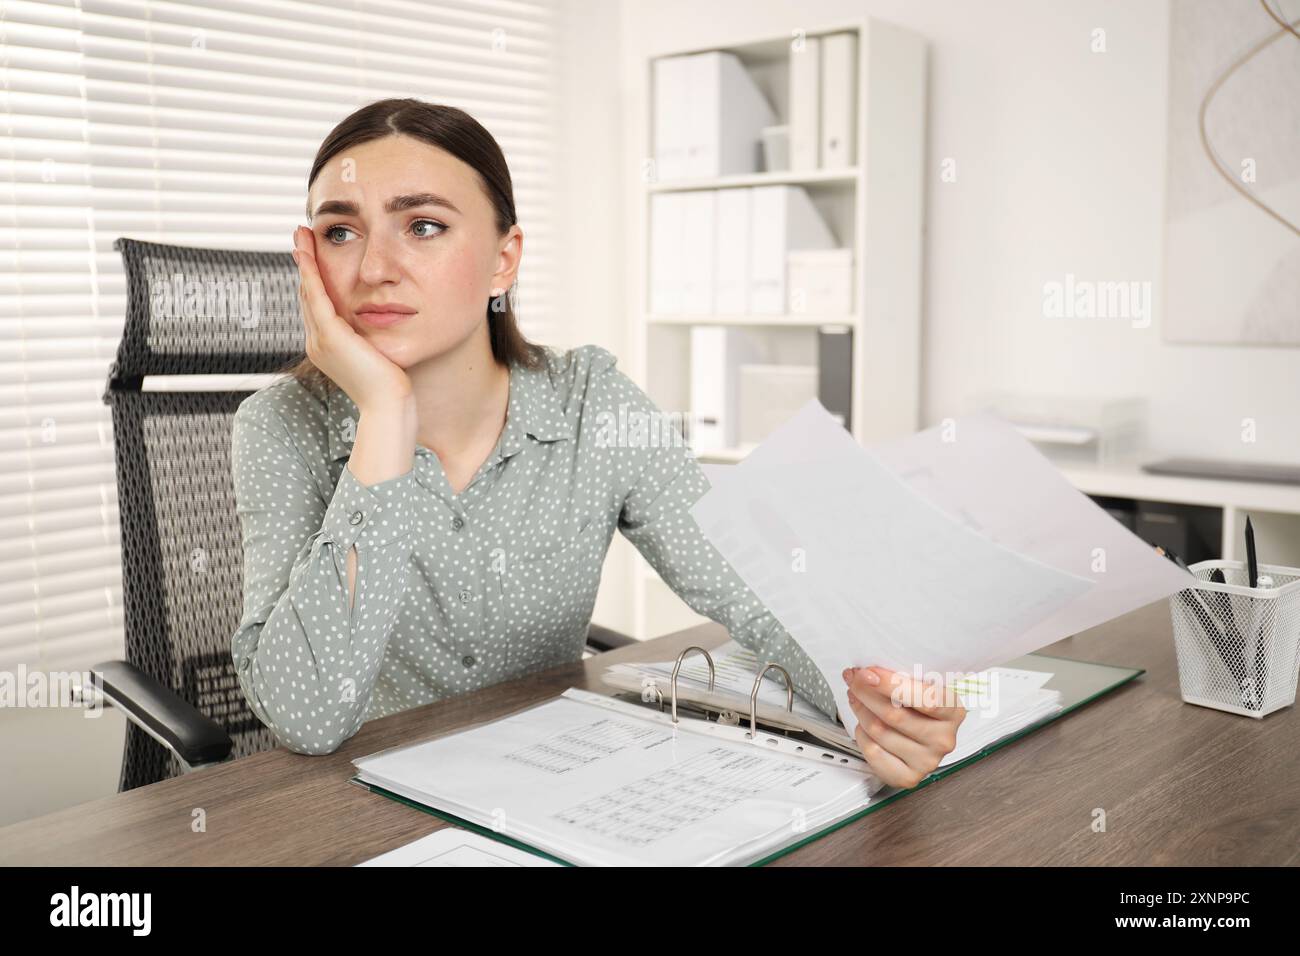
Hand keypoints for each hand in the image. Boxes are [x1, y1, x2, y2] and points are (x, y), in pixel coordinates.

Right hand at [291, 225, 411, 411]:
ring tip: (301, 236)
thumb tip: (375, 320)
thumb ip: (368, 336)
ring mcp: (320, 340)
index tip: (312, 254)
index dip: (313, 278)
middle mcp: (318, 343)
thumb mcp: (375, 353)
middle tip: (301, 236)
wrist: (388, 405)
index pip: (316, 305)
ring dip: (303, 261)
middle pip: (307, 295)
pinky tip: (308, 254)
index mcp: (327, 347)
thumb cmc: (390, 385)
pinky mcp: (330, 336)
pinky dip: (311, 273)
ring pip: (308, 292)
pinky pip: (316, 297)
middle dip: (303, 264)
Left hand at [841, 666, 966, 788]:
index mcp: (952, 711)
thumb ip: (902, 678)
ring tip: (856, 698)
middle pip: (894, 715)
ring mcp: (927, 761)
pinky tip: (864, 725)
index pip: (925, 699)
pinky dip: (862, 735)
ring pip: (880, 731)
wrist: (926, 734)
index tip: (868, 673)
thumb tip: (866, 672)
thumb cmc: (919, 706)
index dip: (891, 685)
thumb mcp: (922, 686)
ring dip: (861, 710)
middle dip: (866, 693)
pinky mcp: (908, 776)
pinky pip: (873, 752)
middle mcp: (943, 739)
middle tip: (854, 679)